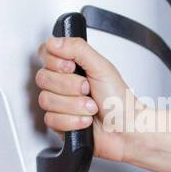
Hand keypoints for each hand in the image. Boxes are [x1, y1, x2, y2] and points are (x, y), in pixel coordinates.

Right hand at [35, 35, 170, 171]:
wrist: (127, 130)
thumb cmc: (120, 101)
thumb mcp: (102, 67)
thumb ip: (78, 48)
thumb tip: (55, 41)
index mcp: (73, 66)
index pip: (46, 54)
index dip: (55, 62)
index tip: (72, 67)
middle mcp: (64, 83)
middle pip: (43, 78)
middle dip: (70, 86)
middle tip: (87, 89)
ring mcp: (60, 104)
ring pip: (46, 100)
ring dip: (74, 106)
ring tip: (91, 107)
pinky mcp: (59, 124)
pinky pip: (51, 120)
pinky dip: (73, 121)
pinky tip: (85, 121)